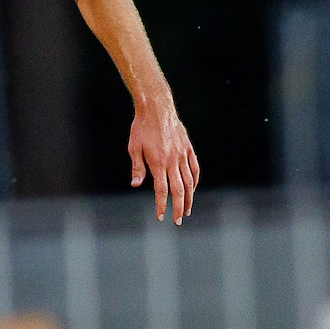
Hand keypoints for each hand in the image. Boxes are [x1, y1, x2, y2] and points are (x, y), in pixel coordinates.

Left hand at [129, 97, 200, 224]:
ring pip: (190, 181)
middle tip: (178, 220)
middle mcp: (172, 160)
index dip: (162, 205)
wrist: (156, 107)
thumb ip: (137, 168)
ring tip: (188, 210)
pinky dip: (195, 180)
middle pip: (179, 190)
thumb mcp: (134, 148)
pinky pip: (194, 168)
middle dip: (179, 208)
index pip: (162, 190)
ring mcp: (182, 154)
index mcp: (158, 162)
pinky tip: (193, 189)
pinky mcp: (188, 148)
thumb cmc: (141, 128)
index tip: (160, 216)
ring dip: (190, 198)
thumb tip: (136, 185)